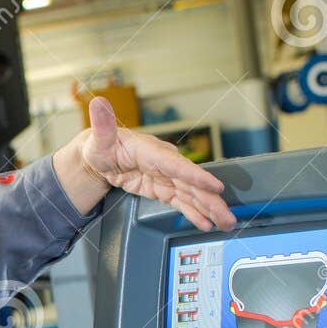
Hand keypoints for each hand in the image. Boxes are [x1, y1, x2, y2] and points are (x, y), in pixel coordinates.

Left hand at [60, 95, 236, 231]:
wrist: (103, 157)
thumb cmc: (103, 145)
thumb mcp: (99, 137)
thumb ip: (102, 124)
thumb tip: (98, 104)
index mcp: (152, 152)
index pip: (177, 166)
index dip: (197, 176)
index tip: (215, 186)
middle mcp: (165, 165)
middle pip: (192, 184)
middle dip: (211, 200)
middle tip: (228, 215)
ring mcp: (166, 178)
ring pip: (192, 195)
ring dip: (210, 210)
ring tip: (226, 222)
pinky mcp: (163, 189)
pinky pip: (182, 203)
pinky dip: (194, 213)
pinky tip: (207, 223)